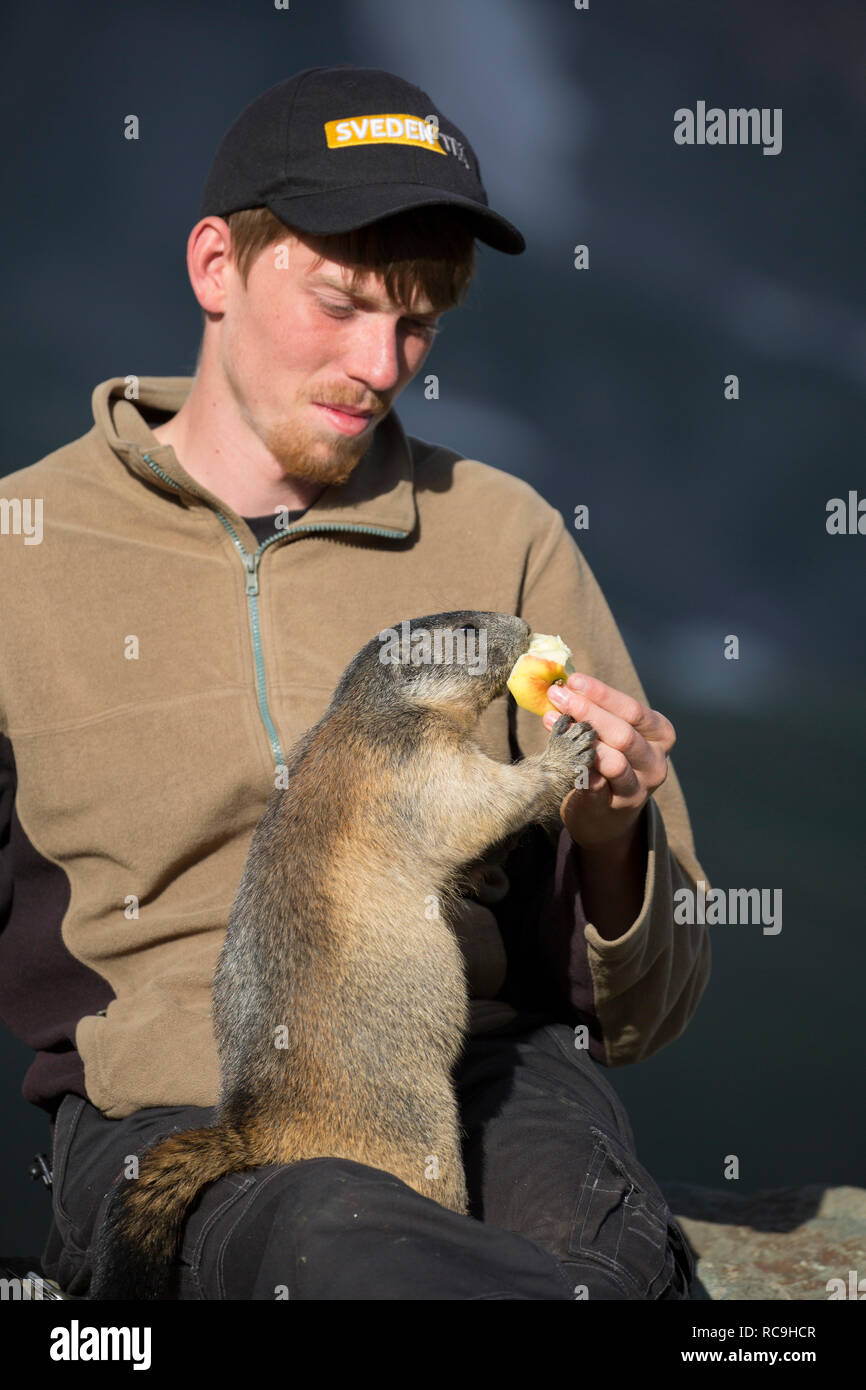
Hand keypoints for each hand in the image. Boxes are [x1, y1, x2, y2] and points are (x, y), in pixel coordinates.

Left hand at [542, 673, 674, 849]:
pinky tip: (559, 752)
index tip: (573, 681)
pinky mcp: (615, 807)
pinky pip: (597, 786)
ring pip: (615, 762)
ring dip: (580, 740)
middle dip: (587, 712)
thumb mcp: (613, 734)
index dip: (602, 694)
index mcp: (660, 735)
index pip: (633, 710)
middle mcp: (655, 762)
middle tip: (557, 696)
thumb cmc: (609, 761)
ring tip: (551, 720)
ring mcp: (638, 788)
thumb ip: (597, 712)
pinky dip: (578, 767)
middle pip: (624, 733)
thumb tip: (566, 686)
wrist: (607, 815)